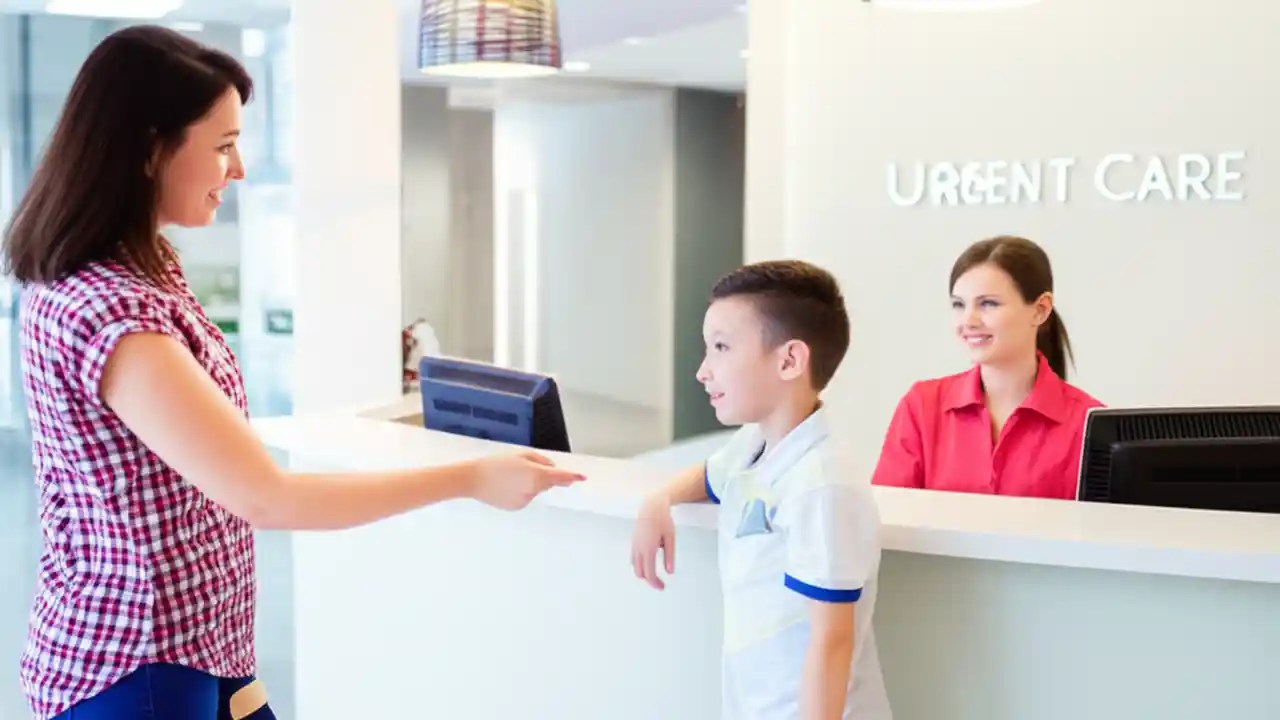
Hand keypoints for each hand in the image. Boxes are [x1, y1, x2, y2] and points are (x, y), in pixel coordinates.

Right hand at [469, 451, 584, 510]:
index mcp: (536, 475)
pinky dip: (521, 491)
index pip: (559, 477)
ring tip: (509, 477)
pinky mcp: (517, 507)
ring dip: (529, 484)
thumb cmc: (496, 464)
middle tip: (522, 468)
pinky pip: (525, 497)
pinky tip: (506, 486)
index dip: (571, 476)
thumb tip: (552, 468)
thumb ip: (540, 461)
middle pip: (547, 483)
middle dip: (542, 476)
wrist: (474, 479)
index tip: (581, 478)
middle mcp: (533, 490)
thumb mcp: (520, 455)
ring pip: (535, 490)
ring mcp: (525, 500)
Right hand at [631, 493, 676, 589]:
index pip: (649, 573)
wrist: (651, 507)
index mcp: (648, 549)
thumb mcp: (670, 538)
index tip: (662, 587)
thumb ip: (670, 556)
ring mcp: (634, 545)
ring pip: (635, 567)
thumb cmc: (662, 520)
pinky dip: (640, 565)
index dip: (655, 583)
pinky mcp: (633, 542)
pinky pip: (634, 559)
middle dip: (649, 580)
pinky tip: (648, 564)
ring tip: (655, 574)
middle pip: (640, 573)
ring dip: (643, 573)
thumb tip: (670, 571)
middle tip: (660, 583)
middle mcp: (638, 549)